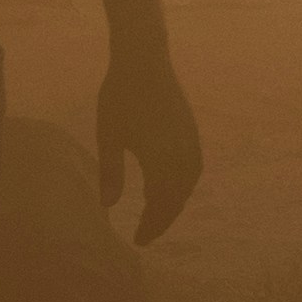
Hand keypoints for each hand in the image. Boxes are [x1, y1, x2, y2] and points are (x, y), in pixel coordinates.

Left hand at [93, 0, 205, 243]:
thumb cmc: (120, 96)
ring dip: (175, 202)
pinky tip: (172, 186)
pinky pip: (194, 168)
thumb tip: (107, 208)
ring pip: (188, 183)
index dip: (151, 225)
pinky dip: (184, 184)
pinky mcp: (192, 130)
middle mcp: (182, 153)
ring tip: (158, 214)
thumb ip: (110, 172)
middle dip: (163, 218)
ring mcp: (190, 141)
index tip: (139, 241)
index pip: (160, 203)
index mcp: (161, 158)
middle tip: (146, 234)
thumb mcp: (109, 136)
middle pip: (177, 197)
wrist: (144, 60)